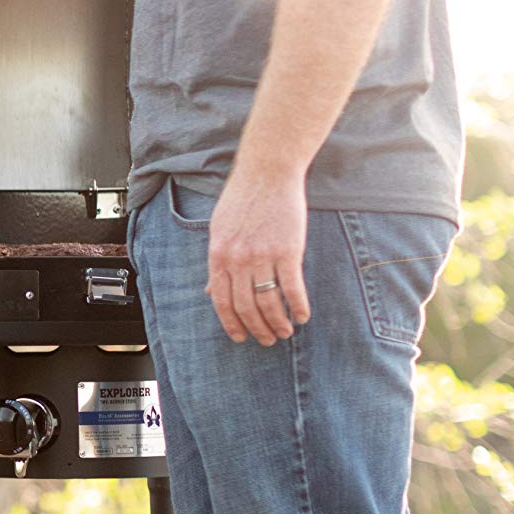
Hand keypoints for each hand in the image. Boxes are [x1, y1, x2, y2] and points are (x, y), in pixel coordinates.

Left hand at [205, 170, 311, 344]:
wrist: (267, 174)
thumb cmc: (243, 200)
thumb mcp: (219, 230)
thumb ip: (218, 263)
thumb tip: (211, 291)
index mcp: (218, 255)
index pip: (222, 300)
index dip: (231, 323)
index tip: (241, 337)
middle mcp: (237, 260)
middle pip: (246, 306)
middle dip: (257, 329)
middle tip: (267, 340)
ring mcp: (262, 256)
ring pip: (268, 302)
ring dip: (277, 323)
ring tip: (285, 332)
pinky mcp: (287, 251)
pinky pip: (292, 288)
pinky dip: (298, 306)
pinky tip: (302, 316)